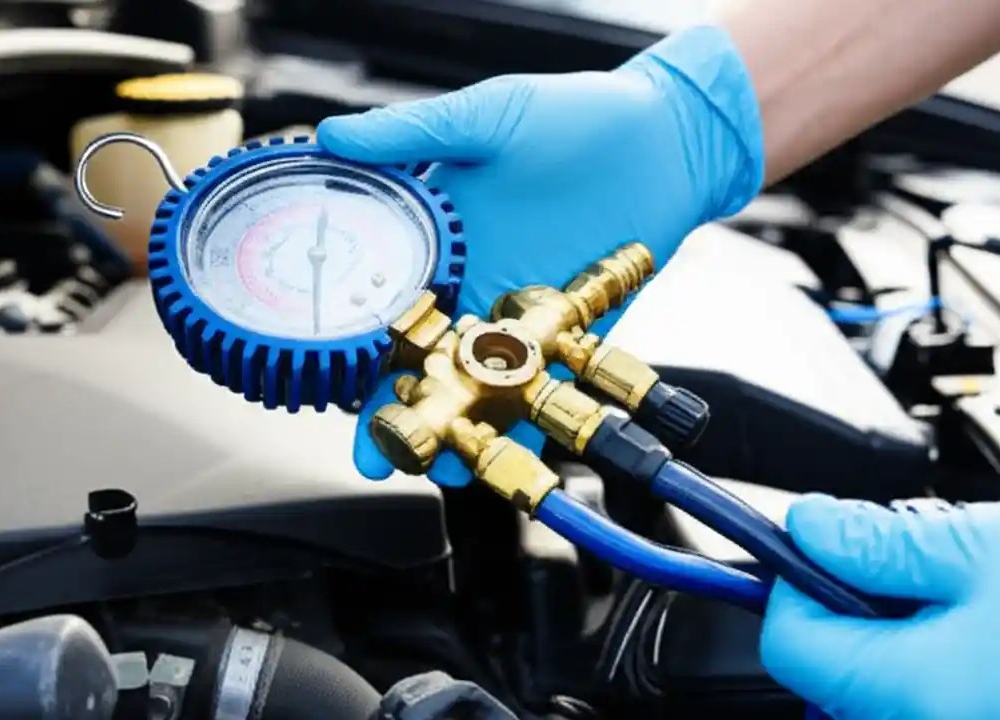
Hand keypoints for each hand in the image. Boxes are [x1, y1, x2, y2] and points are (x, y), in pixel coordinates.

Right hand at [316, 26, 763, 484]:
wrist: (666, 136)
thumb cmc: (575, 117)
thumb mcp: (484, 117)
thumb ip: (413, 133)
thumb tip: (334, 136)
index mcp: (442, 242)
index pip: (386, 303)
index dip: (357, 348)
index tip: (333, 386)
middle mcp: (477, 284)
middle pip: (429, 358)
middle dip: (402, 411)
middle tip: (380, 454)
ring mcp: (526, 313)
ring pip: (485, 383)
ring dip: (465, 427)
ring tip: (442, 468)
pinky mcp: (577, 329)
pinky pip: (551, 383)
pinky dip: (535, 421)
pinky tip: (513, 456)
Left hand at [761, 494, 999, 719]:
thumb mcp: (982, 550)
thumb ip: (877, 543)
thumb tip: (808, 526)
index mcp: (910, 693)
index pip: (786, 645)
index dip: (795, 580)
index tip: (829, 539)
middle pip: (831, 660)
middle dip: (852, 596)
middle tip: (911, 554)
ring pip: (880, 670)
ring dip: (899, 618)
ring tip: (962, 580)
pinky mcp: (984, 714)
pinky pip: (926, 683)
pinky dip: (935, 644)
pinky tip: (982, 609)